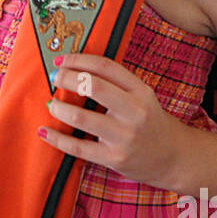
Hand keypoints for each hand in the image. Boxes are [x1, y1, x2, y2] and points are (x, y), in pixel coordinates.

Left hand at [37, 52, 186, 189]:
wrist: (173, 158)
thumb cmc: (150, 122)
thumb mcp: (142, 97)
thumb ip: (116, 84)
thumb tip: (74, 69)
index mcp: (141, 91)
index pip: (105, 67)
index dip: (78, 60)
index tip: (61, 59)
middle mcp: (135, 112)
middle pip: (93, 87)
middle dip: (66, 78)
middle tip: (54, 77)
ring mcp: (124, 136)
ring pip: (81, 117)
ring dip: (58, 108)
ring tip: (51, 104)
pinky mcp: (114, 158)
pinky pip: (78, 147)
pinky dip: (57, 138)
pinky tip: (43, 131)